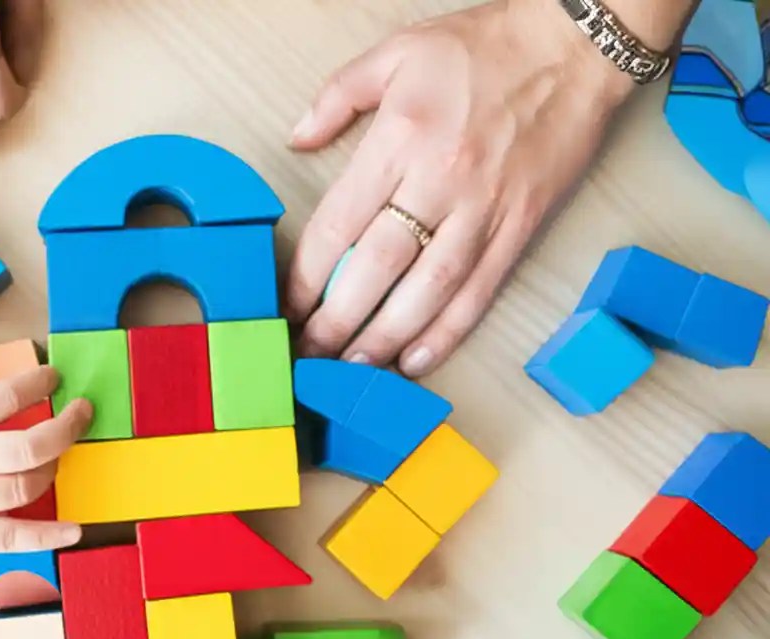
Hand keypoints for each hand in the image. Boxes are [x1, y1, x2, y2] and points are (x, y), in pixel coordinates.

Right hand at [0, 332, 90, 559]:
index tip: (54, 377)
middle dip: (65, 428)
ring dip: (54, 470)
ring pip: (24, 487)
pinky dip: (46, 537)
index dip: (35, 384)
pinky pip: (10, 537)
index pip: (1, 399)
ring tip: (63, 455)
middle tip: (83, 414)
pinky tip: (75, 530)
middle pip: (27, 446)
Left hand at [284, 0, 634, 376]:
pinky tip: (418, 357)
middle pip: (378, 266)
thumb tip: (297, 138)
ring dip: (387, 336)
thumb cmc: (484, 46)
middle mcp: (440, 179)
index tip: (289, 304)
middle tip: (311, 351)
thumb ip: (338, 96)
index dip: (308, 274)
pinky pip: (481, 288)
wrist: (575, 44)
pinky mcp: (522, 224)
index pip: (339, 223)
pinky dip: (449, 330)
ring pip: (429, 289)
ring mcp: (485, 207)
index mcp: (400, 139)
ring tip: (355, 367)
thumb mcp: (396, 52)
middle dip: (338, 318)